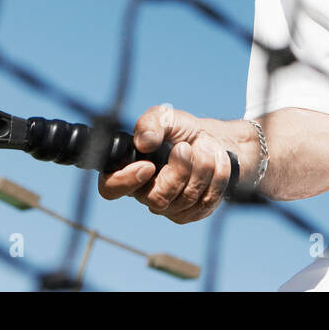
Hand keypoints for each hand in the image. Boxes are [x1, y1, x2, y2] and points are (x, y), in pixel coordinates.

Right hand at [97, 104, 233, 223]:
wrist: (213, 141)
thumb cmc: (181, 131)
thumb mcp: (165, 117)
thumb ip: (151, 123)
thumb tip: (144, 142)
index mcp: (128, 170)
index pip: (111, 188)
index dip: (125, 181)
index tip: (148, 165)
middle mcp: (146, 193)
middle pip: (157, 197)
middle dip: (178, 170)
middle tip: (186, 147)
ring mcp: (170, 207)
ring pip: (185, 199)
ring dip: (202, 169)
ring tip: (207, 147)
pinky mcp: (192, 213)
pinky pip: (205, 202)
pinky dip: (217, 177)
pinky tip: (217, 160)